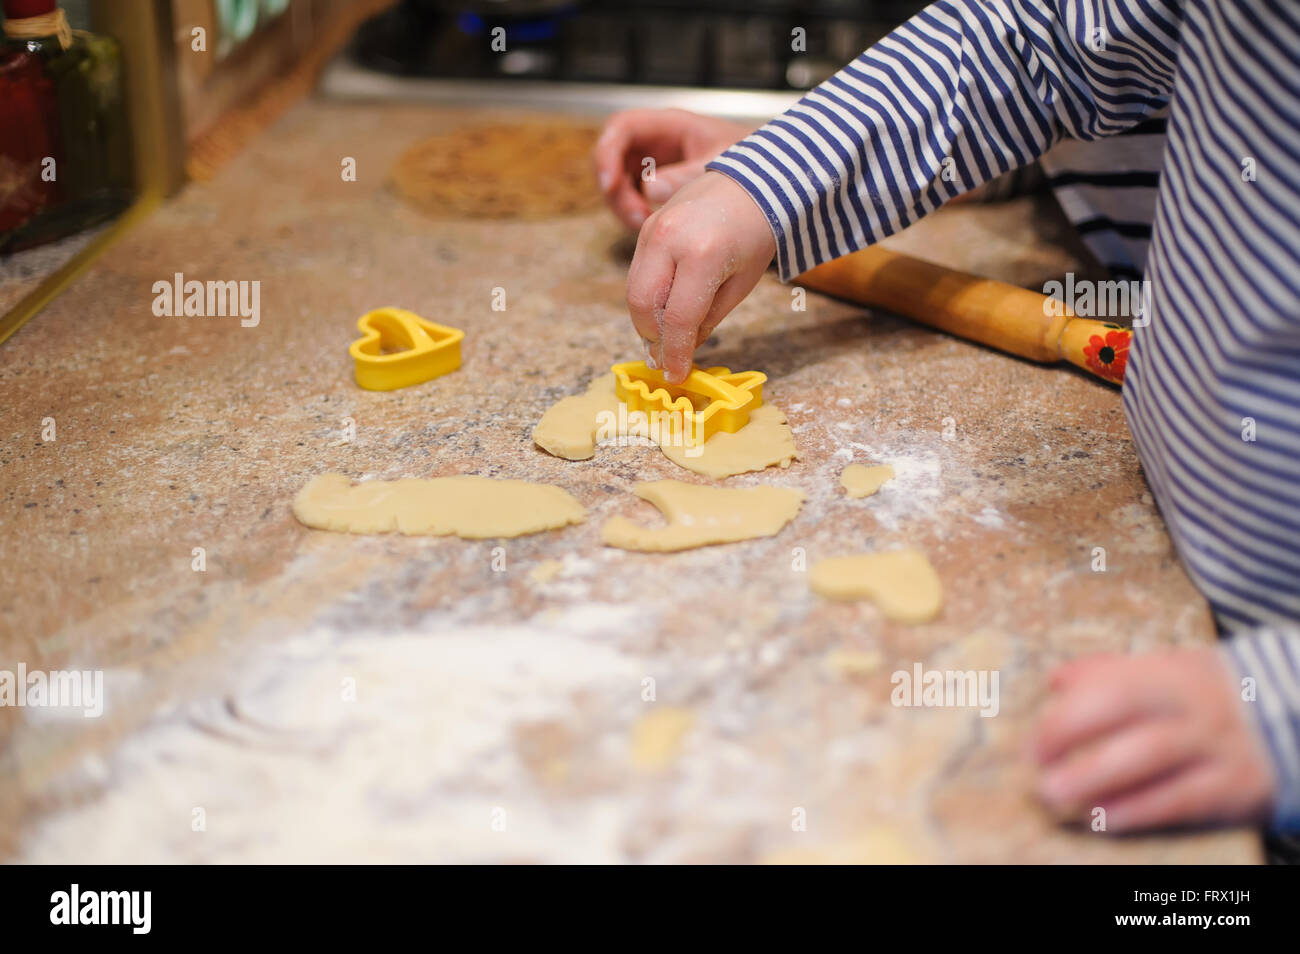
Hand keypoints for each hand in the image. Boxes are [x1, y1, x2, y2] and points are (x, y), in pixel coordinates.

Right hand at [593, 108, 754, 229]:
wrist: (768, 177)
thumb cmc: (750, 163)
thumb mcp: (721, 165)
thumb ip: (688, 176)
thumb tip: (651, 188)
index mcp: (671, 125)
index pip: (622, 127)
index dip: (608, 153)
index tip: (610, 184)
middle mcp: (655, 142)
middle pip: (612, 159)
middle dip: (616, 191)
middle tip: (637, 217)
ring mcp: (652, 164)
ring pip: (618, 183)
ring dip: (624, 207)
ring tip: (647, 226)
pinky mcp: (656, 187)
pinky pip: (632, 200)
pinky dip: (636, 216)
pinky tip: (656, 230)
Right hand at [625, 172, 775, 382]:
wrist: (752, 182)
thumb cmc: (756, 234)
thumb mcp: (740, 284)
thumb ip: (708, 318)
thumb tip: (683, 348)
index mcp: (702, 255)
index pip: (678, 319)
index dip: (675, 353)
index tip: (676, 375)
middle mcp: (669, 240)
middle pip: (643, 306)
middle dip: (654, 338)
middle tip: (668, 357)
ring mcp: (652, 230)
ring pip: (634, 292)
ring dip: (646, 320)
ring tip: (666, 337)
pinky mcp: (646, 227)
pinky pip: (638, 273)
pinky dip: (647, 298)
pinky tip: (664, 310)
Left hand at [1033, 649, 1275, 831]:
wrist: (1295, 718)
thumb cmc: (1207, 698)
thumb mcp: (1166, 674)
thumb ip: (1111, 674)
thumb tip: (1057, 681)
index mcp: (1168, 673)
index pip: (1108, 683)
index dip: (1066, 711)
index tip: (1034, 741)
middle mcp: (1189, 704)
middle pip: (1122, 708)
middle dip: (1069, 734)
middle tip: (1036, 766)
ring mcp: (1214, 744)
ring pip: (1149, 755)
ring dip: (1096, 776)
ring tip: (1057, 793)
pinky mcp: (1235, 785)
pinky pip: (1181, 798)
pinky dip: (1139, 809)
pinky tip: (1104, 818)